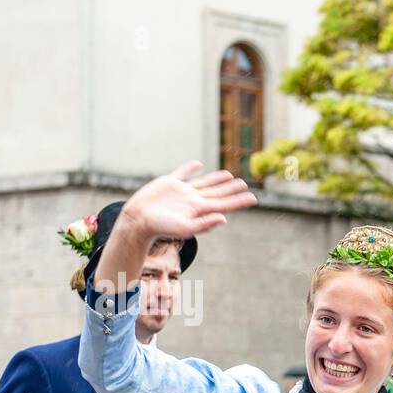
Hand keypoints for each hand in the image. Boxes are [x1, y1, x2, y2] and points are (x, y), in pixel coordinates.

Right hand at [119, 161, 257, 241]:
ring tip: (229, 175)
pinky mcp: (168, 183)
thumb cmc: (160, 227)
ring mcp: (181, 191)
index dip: (239, 201)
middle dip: (231, 189)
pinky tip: (198, 164)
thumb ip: (205, 224)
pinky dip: (191, 168)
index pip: (224, 204)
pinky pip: (183, 173)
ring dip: (217, 179)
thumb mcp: (184, 228)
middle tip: (245, 184)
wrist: (138, 220)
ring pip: (204, 183)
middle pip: (217, 193)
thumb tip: (225, 219)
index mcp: (199, 210)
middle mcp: (193, 200)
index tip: (254, 198)